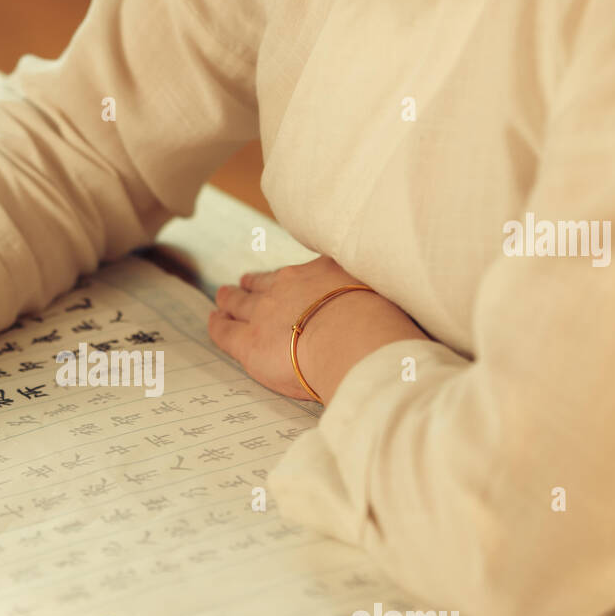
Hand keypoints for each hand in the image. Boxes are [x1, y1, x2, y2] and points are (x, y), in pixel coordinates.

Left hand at [207, 255, 427, 404]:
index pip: (301, 274)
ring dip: (231, 300)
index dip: (289, 276)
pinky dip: (217, 324)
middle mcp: (291, 286)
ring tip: (224, 298)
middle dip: (254, 283)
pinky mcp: (248, 341)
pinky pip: (225, 330)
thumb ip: (381, 294)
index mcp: (325, 275)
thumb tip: (401, 303)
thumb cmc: (381, 324)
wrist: (354, 339)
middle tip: (243, 282)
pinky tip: (213, 321)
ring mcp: (266, 311)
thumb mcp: (388, 296)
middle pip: (266, 283)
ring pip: (241, 302)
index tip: (283, 276)